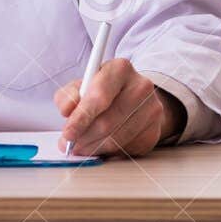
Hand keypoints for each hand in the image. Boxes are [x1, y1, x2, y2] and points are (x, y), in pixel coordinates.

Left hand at [55, 59, 184, 156]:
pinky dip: (108, 153)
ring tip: (82, 147)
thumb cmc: (102, 91)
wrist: (133, 98)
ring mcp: (152, 109)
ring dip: (94, 148)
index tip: (68, 134)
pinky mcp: (154, 131)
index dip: (81, 118)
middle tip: (71, 146)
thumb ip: (68, 95)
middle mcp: (141, 86)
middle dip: (84, 138)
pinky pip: (126, 150)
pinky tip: (100, 146)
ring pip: (116, 139)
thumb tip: (67, 110)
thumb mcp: (82, 86)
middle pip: (107, 122)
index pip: (99, 96)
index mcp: (120, 68)